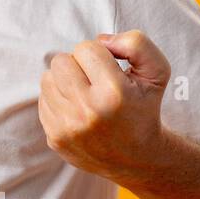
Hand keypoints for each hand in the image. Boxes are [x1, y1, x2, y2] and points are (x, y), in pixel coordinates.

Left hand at [38, 29, 170, 180]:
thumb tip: (101, 40)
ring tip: (86, 94)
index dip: (99, 54)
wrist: (137, 158)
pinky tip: (78, 110)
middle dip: (77, 64)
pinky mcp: (55, 138)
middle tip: (94, 80)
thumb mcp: (156, 71)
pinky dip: (58, 100)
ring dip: (64, 81)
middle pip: (60, 61)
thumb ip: (135, 43)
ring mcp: (68, 127)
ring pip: (47, 78)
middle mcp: (88, 111)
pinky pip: (43, 100)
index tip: (110, 70)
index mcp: (114, 93)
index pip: (85, 48)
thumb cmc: (144, 107)